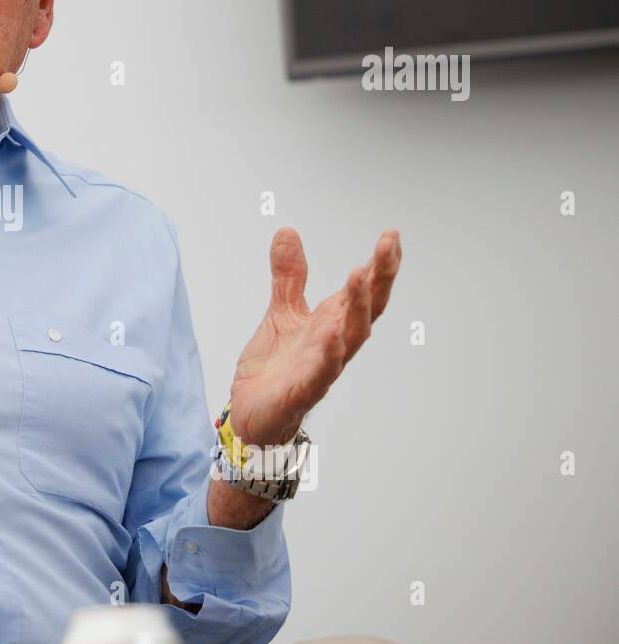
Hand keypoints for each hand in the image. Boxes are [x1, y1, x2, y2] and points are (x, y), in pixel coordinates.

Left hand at [228, 228, 400, 447]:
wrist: (252, 412)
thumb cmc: (276, 366)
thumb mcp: (281, 311)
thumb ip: (288, 276)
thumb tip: (287, 231)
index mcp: (332, 322)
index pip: (363, 291)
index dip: (379, 265)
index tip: (391, 236)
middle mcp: (335, 343)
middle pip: (366, 309)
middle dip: (379, 278)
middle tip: (387, 246)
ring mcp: (322, 367)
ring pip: (350, 338)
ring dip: (357, 308)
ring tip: (359, 276)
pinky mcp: (302, 391)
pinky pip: (320, 373)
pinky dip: (328, 354)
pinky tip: (332, 333)